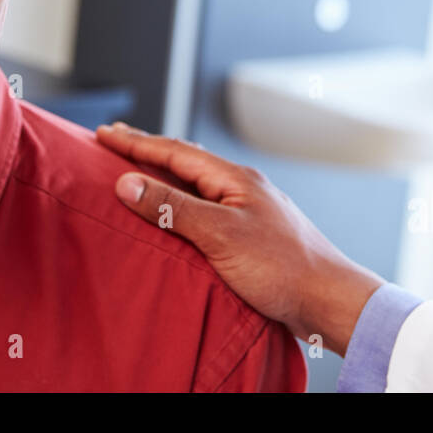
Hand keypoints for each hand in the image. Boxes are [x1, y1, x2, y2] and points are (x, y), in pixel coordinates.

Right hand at [96, 122, 384, 356]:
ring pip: (196, 183)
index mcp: (234, 178)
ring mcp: (248, 209)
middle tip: (113, 141)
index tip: (102, 132)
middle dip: (147, 151)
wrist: (329, 300)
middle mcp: (241, 187)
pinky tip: (177, 212)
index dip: (135, 142)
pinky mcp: (251, 234)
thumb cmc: (282, 267)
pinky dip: (181, 201)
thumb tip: (126, 182)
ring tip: (137, 171)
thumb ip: (172, 207)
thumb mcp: (219, 234)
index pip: (173, 151)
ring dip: (164, 175)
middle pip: (185, 161)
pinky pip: (206, 206)